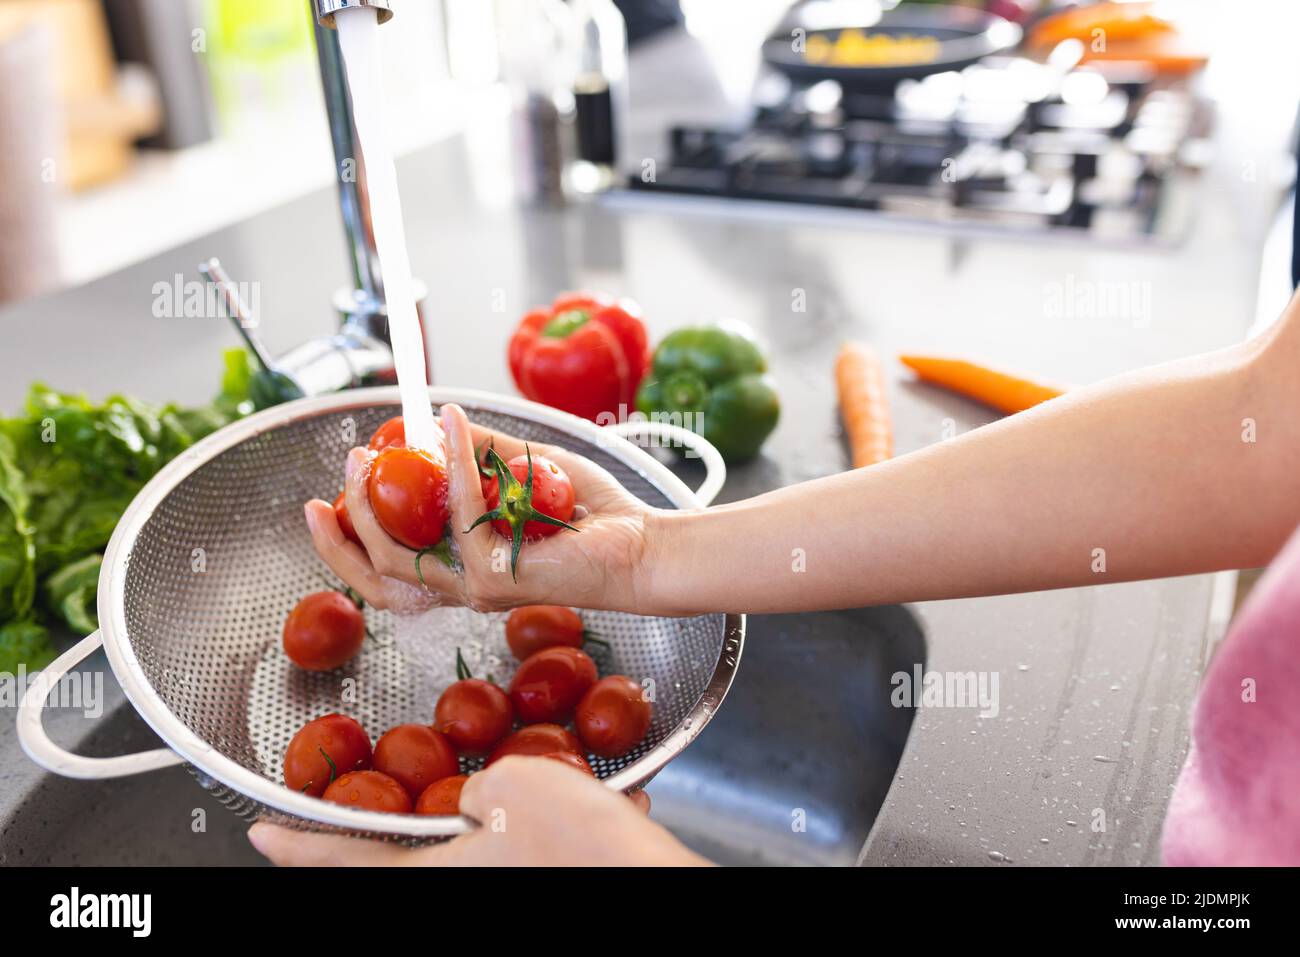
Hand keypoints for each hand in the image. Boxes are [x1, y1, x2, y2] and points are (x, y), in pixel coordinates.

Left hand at [248, 756, 710, 866]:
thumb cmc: (578, 847)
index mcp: (431, 875)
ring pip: (481, 845)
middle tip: (406, 782)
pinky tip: (589, 797)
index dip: (294, 840)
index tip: (259, 829)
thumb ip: (478, 783)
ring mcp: (506, 884)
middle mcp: (460, 888)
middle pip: (410, 853)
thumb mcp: (514, 784)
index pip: (341, 857)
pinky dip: (550, 819)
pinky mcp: (548, 878)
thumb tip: (479, 794)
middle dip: (409, 815)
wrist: (651, 883)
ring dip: (499, 808)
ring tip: (530, 777)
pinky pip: (531, 849)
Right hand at [303, 403, 661, 613]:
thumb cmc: (591, 517)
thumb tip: (438, 425)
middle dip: (340, 539)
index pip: (389, 572)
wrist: (643, 545)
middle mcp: (464, 586)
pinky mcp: (500, 577)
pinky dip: (454, 464)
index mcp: (462, 570)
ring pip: (401, 559)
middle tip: (328, 487)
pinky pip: (460, 515)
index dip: (348, 543)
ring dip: (377, 503)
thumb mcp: (526, 471)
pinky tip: (457, 426)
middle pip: (378, 580)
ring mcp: (479, 588)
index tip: (327, 500)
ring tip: (370, 454)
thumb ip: (482, 454)